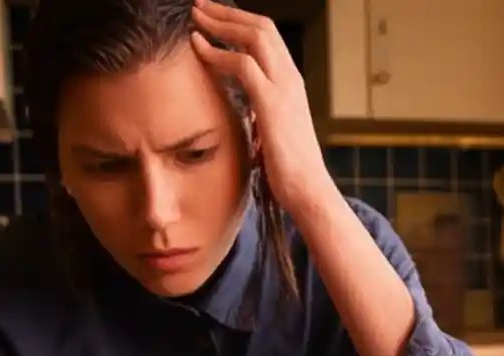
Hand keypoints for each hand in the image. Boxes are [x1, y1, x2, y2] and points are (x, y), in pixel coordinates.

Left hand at [190, 0, 335, 214]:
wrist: (307, 188)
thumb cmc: (289, 168)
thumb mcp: (273, 130)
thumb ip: (262, 112)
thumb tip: (246, 111)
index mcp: (290, 82)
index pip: (267, 37)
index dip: (240, 22)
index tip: (214, 18)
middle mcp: (290, 78)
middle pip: (261, 27)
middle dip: (228, 13)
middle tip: (200, 5)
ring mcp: (283, 88)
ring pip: (254, 37)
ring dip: (220, 24)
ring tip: (196, 17)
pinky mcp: (271, 103)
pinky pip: (242, 64)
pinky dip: (217, 52)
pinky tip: (198, 48)